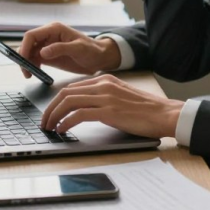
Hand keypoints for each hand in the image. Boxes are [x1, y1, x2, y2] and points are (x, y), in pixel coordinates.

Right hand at [18, 22, 120, 78]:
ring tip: (29, 75)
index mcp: (54, 29)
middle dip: (23, 57)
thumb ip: (60, 48)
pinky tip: (34, 74)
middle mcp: (48, 36)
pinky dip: (32, 66)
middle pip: (28, 44)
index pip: (32, 35)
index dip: (24, 47)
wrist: (99, 59)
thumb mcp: (78, 48)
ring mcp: (48, 46)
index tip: (23, 60)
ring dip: (26, 63)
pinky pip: (35, 60)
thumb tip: (43, 52)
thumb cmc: (92, 50)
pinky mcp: (49, 56)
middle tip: (25, 71)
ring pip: (29, 53)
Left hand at [40, 74, 183, 137]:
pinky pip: (79, 115)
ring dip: (54, 116)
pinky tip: (62, 130)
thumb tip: (83, 109)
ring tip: (49, 127)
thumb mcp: (120, 96)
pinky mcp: (109, 111)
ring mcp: (105, 97)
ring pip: (69, 102)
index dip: (56, 101)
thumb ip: (103, 97)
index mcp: (104, 80)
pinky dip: (66, 122)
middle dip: (50, 108)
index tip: (50, 113)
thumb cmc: (145, 110)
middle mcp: (102, 85)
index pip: (71, 88)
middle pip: (65, 93)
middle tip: (44, 122)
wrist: (164, 114)